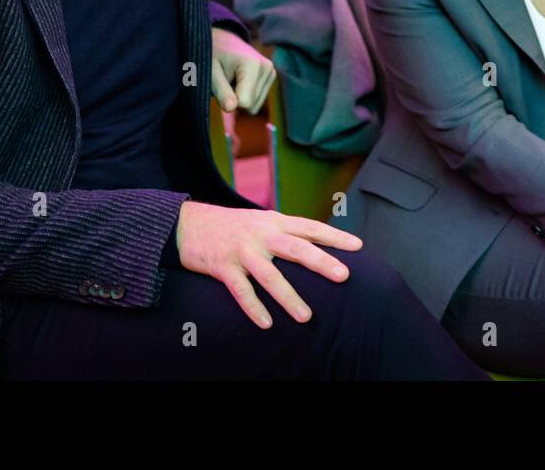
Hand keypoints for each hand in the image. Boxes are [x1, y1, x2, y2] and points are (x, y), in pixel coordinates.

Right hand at [174, 201, 362, 327]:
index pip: (309, 227)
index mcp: (273, 222)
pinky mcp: (222, 266)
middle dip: (321, 261)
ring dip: (289, 297)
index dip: (334, 236)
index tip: (357, 246)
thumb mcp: (259, 221)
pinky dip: (254, 307)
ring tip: (306, 318)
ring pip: (269, 275)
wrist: (187, 224)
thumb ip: (284, 231)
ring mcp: (242, 250)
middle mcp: (260, 234)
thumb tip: (314, 244)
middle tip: (344, 276)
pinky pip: (240, 290)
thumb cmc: (230, 226)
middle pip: (296, 248)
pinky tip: (266, 324)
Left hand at [211, 26, 274, 113]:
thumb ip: (221, 91)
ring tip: (231, 79)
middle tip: (225, 80)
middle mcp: (267, 68)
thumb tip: (231, 108)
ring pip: (254, 106)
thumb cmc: (213, 55)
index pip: (245, 103)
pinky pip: (257, 101)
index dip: (228, 99)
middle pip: (251, 106)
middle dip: (235, 99)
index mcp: (253, 65)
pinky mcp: (271, 77)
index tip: (221, 83)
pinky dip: (245, 95)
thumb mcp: (210, 73)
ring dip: (240, 97)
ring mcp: (271, 72)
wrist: (222, 40)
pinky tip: (239, 79)